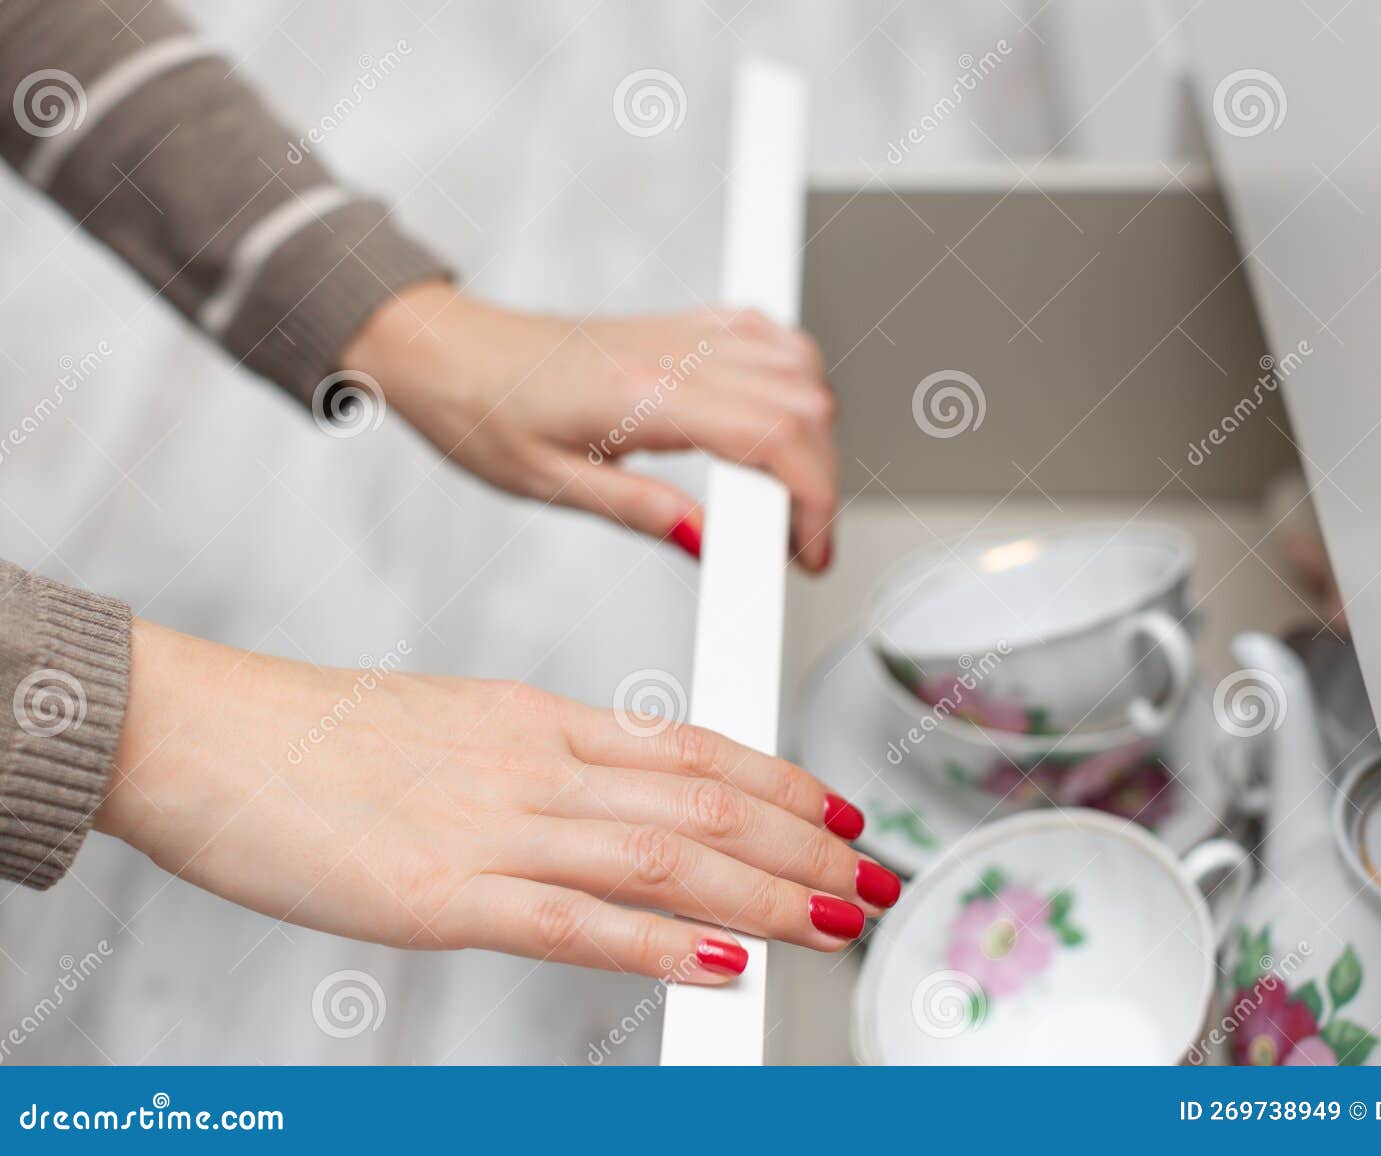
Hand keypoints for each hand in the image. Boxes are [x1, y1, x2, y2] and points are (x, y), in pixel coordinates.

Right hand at [98, 621, 897, 982]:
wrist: (204, 736)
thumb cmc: (315, 738)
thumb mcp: (456, 726)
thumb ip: (540, 764)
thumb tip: (615, 804)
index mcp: (539, 718)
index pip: (694, 746)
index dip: (782, 783)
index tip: (835, 813)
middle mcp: (535, 763)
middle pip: (705, 801)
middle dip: (804, 846)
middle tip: (872, 879)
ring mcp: (493, 826)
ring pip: (665, 855)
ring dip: (767, 893)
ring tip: (835, 919)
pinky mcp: (441, 895)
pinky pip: (576, 920)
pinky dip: (659, 942)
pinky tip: (721, 961)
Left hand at [340, 282, 837, 570]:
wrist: (444, 350)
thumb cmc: (481, 408)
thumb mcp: (550, 485)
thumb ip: (641, 511)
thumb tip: (707, 541)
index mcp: (644, 393)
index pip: (772, 436)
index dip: (812, 501)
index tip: (805, 550)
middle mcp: (674, 352)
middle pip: (804, 402)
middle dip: (820, 479)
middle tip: (793, 537)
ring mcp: (683, 331)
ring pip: (800, 363)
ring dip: (812, 431)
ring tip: (781, 490)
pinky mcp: (681, 324)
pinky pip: (769, 335)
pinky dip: (794, 380)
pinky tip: (773, 419)